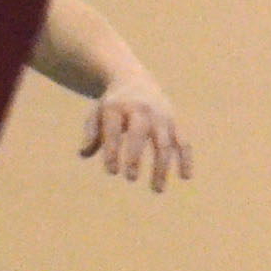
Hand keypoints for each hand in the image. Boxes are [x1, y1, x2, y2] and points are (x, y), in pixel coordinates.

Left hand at [78, 75, 189, 191]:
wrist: (135, 80)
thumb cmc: (113, 105)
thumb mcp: (97, 113)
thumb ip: (92, 133)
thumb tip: (84, 154)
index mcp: (117, 107)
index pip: (114, 131)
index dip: (112, 151)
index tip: (112, 172)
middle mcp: (141, 110)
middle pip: (140, 134)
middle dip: (135, 156)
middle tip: (130, 179)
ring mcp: (160, 116)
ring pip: (164, 142)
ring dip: (161, 166)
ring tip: (157, 190)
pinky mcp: (175, 123)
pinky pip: (183, 142)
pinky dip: (186, 158)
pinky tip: (185, 177)